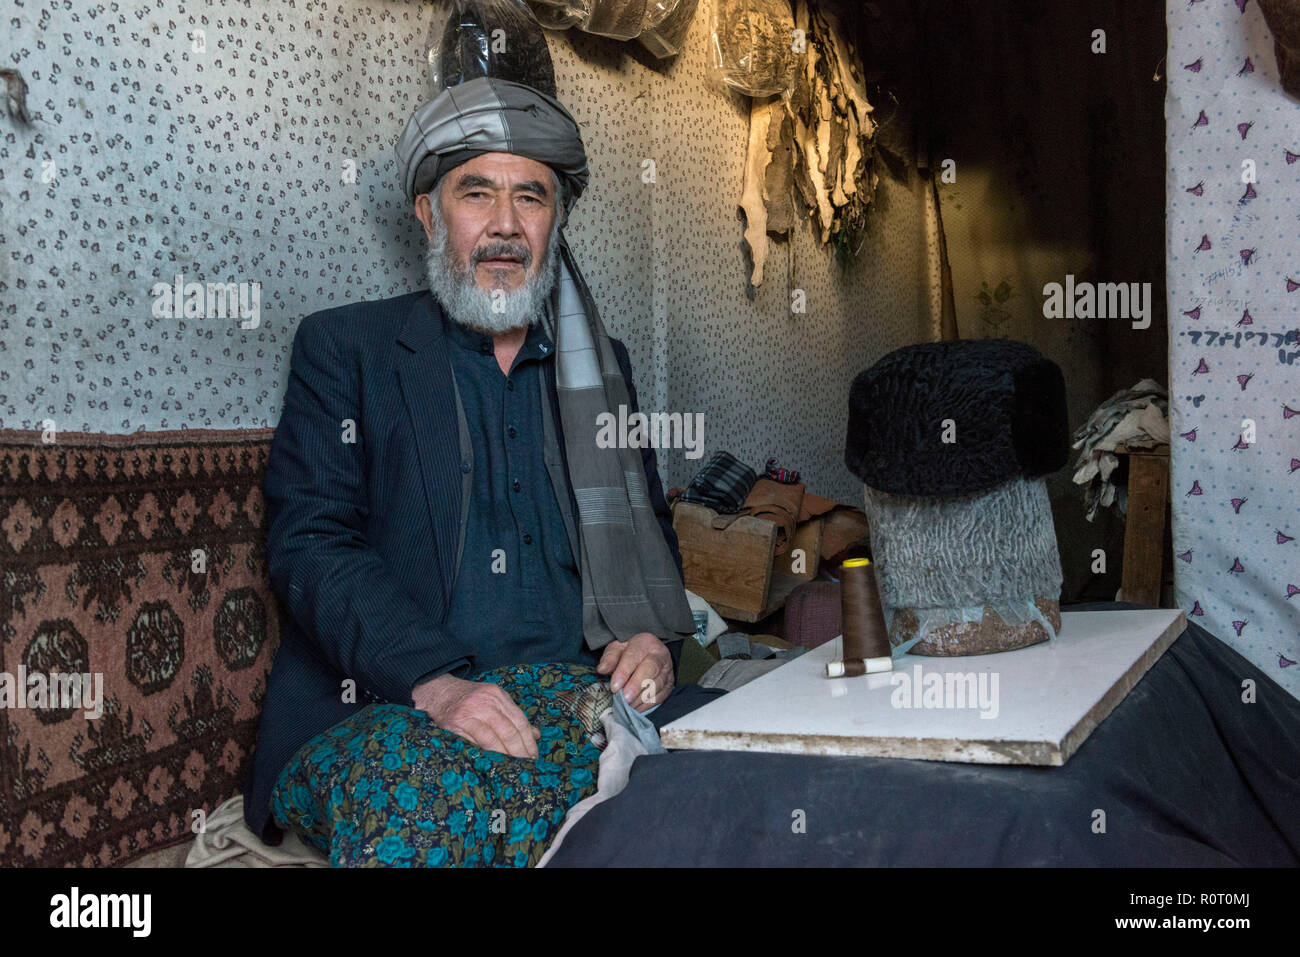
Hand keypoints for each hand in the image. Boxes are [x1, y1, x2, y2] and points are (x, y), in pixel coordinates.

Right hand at [412, 673, 540, 758]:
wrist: (439, 692)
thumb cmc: (470, 699)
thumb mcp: (493, 700)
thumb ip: (513, 716)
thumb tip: (536, 734)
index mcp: (497, 695)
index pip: (519, 721)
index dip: (528, 741)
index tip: (533, 756)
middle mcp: (484, 703)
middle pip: (508, 732)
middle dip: (519, 752)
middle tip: (525, 767)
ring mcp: (468, 714)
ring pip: (492, 741)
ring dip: (503, 757)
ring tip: (510, 769)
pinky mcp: (454, 726)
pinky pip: (472, 745)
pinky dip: (483, 756)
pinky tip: (491, 765)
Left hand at [597, 632, 673, 712]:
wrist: (648, 654)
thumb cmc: (630, 653)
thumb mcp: (617, 649)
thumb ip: (610, 658)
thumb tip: (602, 669)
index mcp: (645, 643)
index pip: (634, 657)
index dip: (623, 672)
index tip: (614, 687)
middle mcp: (659, 655)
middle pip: (650, 670)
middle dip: (636, 686)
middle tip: (624, 699)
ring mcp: (667, 670)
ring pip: (657, 685)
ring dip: (641, 698)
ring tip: (628, 707)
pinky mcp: (670, 684)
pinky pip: (661, 696)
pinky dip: (648, 704)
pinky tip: (636, 709)